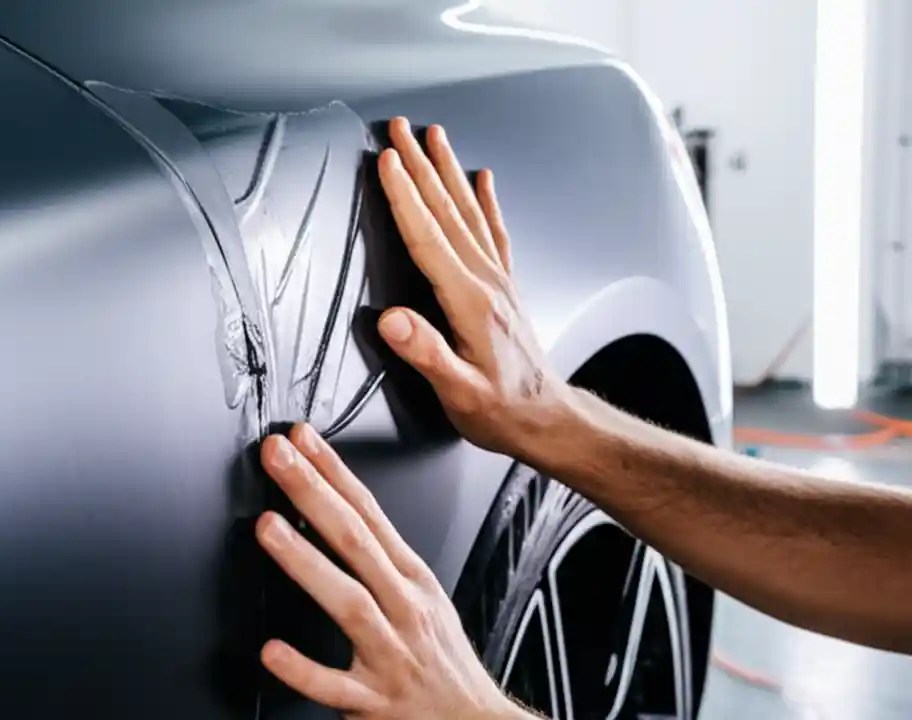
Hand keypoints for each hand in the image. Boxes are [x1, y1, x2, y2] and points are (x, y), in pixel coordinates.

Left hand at [256, 423, 532, 718]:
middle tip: (278, 457)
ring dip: (306, 562)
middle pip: (355, 541)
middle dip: (314, 493)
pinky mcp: (374, 702)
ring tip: (267, 527)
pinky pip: (335, 686)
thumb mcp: (424, 597)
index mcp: (412, 580)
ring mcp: (390, 655)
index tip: (304, 439)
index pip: (370, 513)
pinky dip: (304, 669)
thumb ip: (381, 560)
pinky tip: (272, 651)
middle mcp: (403, 609)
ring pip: (347, 602)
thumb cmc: (444, 664)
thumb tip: (337, 513)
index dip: (335, 472)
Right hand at [375, 117, 578, 459]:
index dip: (404, 196)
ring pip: (468, 211)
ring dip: (448, 170)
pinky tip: (483, 178)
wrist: (547, 419)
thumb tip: (392, 320)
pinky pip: (494, 232)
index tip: (387, 161)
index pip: (428, 236)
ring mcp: (498, 281)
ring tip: (434, 135)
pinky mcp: (504, 288)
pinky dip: (486, 200)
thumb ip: (425, 353)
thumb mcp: (458, 392)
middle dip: (420, 165)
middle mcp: (485, 282)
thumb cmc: (500, 410)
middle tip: (399, 128)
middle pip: (446, 210)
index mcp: (468, 302)